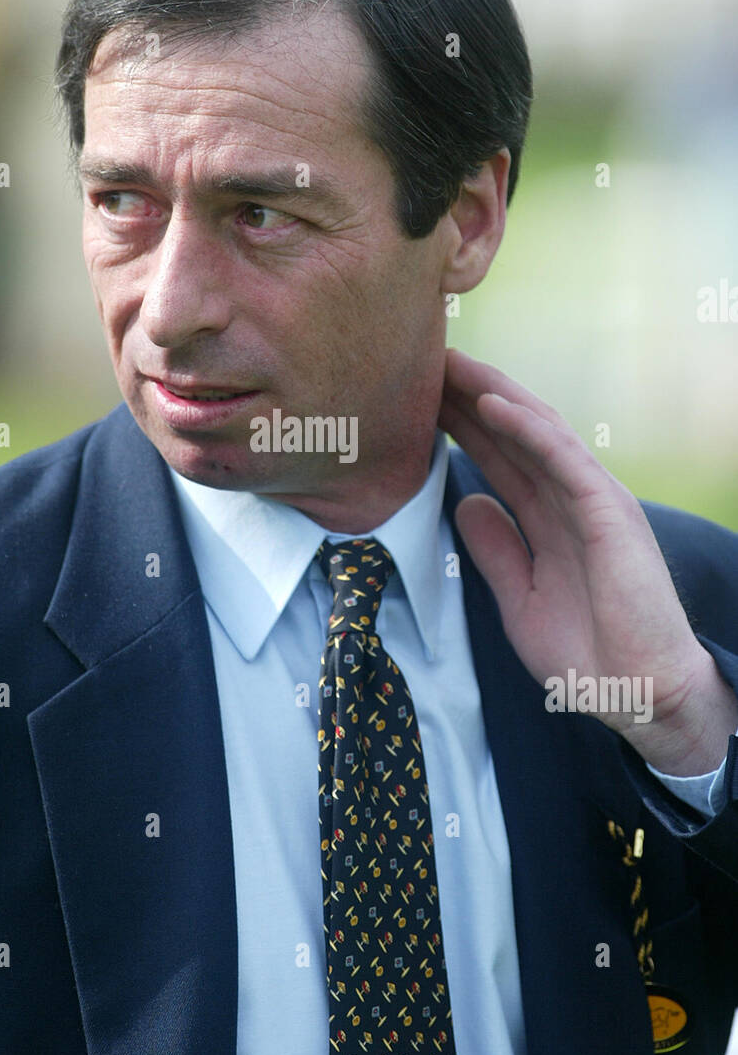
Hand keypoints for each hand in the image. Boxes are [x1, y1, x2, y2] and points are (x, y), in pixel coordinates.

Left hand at [438, 348, 737, 776]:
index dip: (460, 424)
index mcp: (550, 517)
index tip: (416, 398)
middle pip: (513, 432)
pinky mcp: (608, 510)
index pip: (499, 456)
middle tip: (422, 360)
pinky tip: (490, 403)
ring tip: (448, 364)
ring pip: (535, 430)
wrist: (639, 694)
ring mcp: (591, 498)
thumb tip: (465, 502)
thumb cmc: (588, 653)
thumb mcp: (519, 597)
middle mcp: (571, 497)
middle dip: (468, 395)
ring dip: (491, 393)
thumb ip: (495, 549)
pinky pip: (562, 458)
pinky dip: (526, 427)